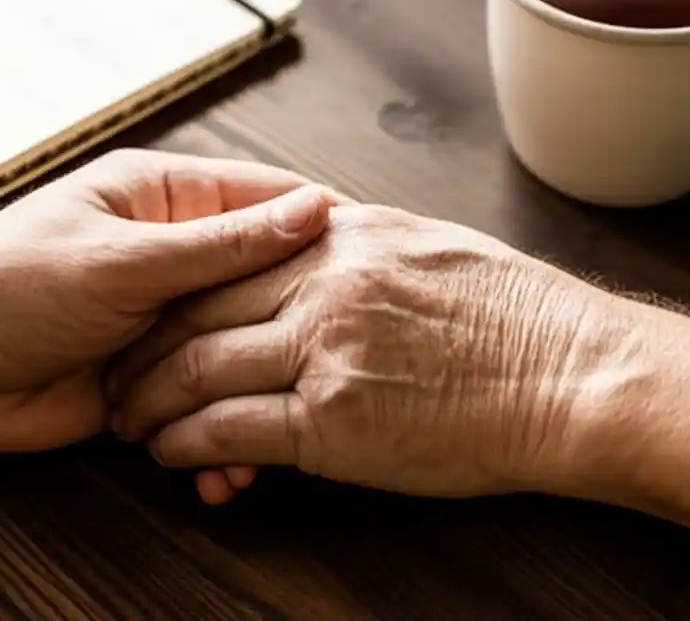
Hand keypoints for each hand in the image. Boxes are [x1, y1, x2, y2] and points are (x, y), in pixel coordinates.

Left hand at [0, 149, 337, 452]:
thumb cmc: (6, 288)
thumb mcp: (127, 262)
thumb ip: (224, 245)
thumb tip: (313, 210)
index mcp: (160, 196)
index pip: (262, 197)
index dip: (317, 227)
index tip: (369, 262)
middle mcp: (165, 251)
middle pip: (258, 277)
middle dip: (296, 322)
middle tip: (344, 354)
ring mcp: (157, 316)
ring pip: (237, 344)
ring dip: (258, 385)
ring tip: (285, 428)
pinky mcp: (145, 374)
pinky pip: (203, 395)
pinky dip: (219, 429)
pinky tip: (227, 463)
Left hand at [110, 205, 634, 499]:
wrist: (571, 374)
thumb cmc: (516, 315)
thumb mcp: (429, 245)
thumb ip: (359, 244)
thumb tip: (318, 236)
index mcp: (342, 236)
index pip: (227, 252)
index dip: (176, 286)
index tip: (151, 310)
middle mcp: (323, 282)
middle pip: (195, 307)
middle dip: (143, 345)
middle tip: (118, 371)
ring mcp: (325, 347)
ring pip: (198, 367)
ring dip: (152, 399)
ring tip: (131, 420)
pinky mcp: (334, 418)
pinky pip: (232, 427)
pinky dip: (189, 442)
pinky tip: (173, 454)